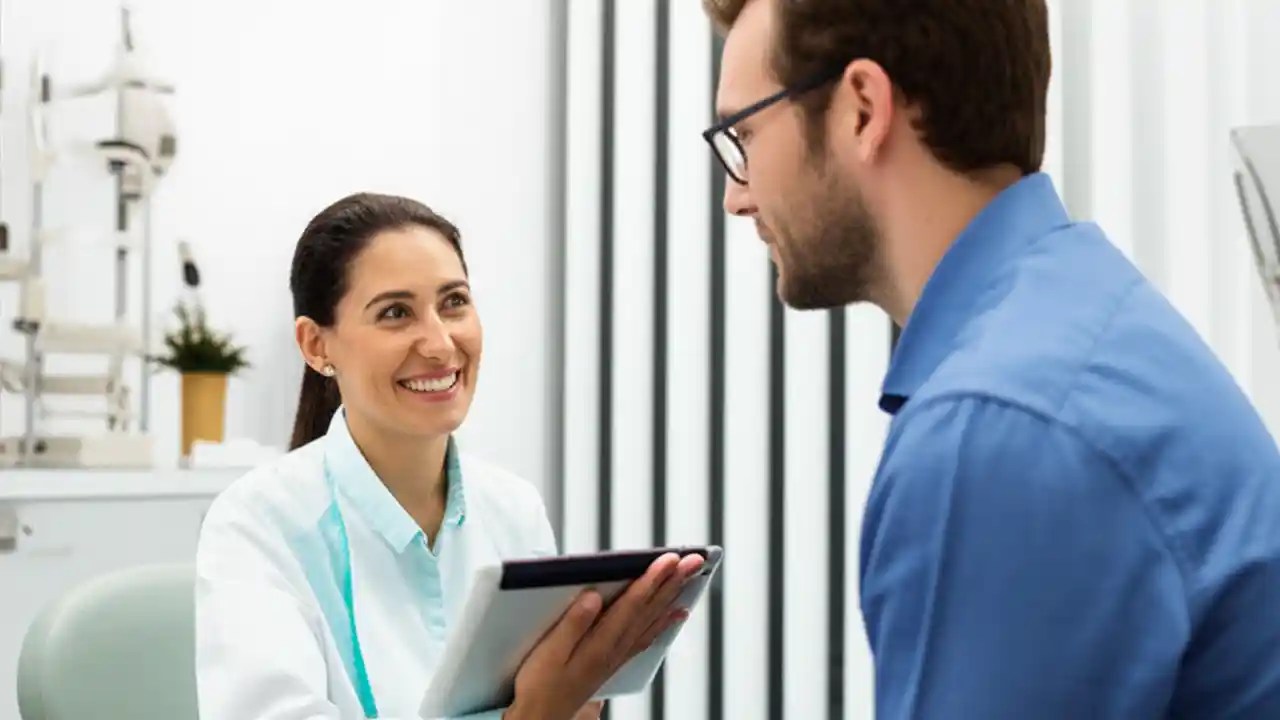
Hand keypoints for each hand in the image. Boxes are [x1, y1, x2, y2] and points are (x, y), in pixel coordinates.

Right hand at [507, 552, 703, 719]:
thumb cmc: (541, 686)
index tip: (669, 560)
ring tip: (689, 578)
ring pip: (652, 620)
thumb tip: (593, 597)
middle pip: (649, 609)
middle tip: (693, 561)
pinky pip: (647, 636)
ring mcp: (617, 655)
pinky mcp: (614, 660)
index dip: (652, 579)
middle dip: (672, 582)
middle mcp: (614, 649)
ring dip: (671, 596)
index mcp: (599, 644)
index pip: (632, 605)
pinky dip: (664, 622)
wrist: (543, 718)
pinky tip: (675, 614)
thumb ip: (572, 624)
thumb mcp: (549, 653)